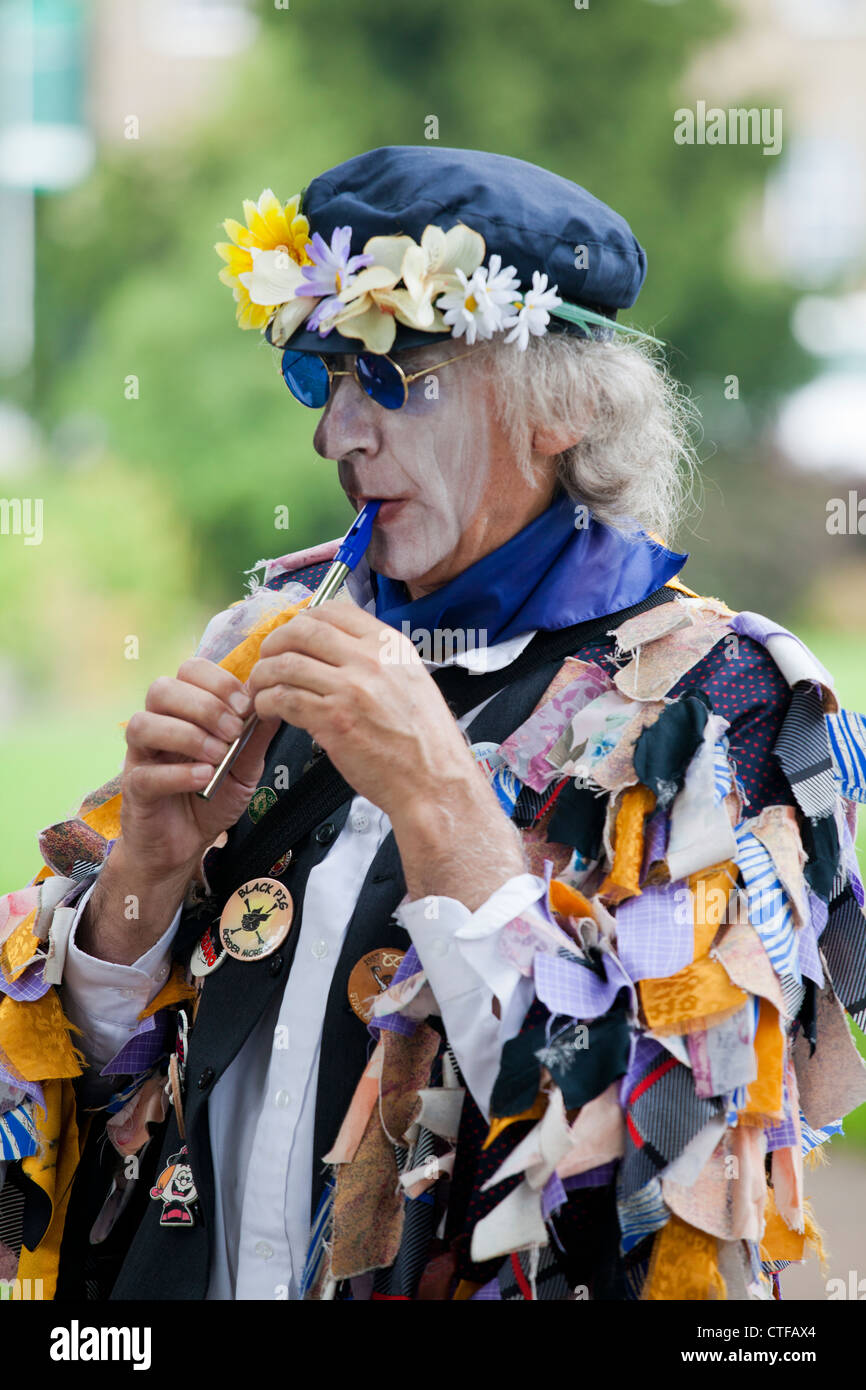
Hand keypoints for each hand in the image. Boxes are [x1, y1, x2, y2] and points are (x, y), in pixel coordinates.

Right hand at [120, 657, 280, 878]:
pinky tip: (205, 778)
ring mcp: (141, 755)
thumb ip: (256, 735)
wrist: (187, 843)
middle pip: (162, 688)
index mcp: (183, 710)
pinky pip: (146, 772)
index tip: (246, 706)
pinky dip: (180, 773)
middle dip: (205, 705)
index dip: (219, 682)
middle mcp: (158, 725)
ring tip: (218, 756)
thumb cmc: (211, 798)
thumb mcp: (246, 765)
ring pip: (144, 723)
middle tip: (233, 732)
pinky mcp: (134, 789)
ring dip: (188, 735)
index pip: (189, 670)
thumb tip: (274, 701)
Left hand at [248, 602, 480, 817]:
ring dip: (263, 675)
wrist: (434, 781)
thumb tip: (338, 647)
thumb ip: (378, 658)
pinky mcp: (332, 720)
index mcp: (390, 645)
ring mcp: (350, 688)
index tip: (292, 635)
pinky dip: (267, 702)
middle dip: (275, 643)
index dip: (303, 620)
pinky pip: (284, 698)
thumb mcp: (412, 679)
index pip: (334, 610)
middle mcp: (370, 659)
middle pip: (302, 631)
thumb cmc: (425, 740)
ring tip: (260, 689)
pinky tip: (268, 710)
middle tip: (267, 659)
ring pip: (285, 664)